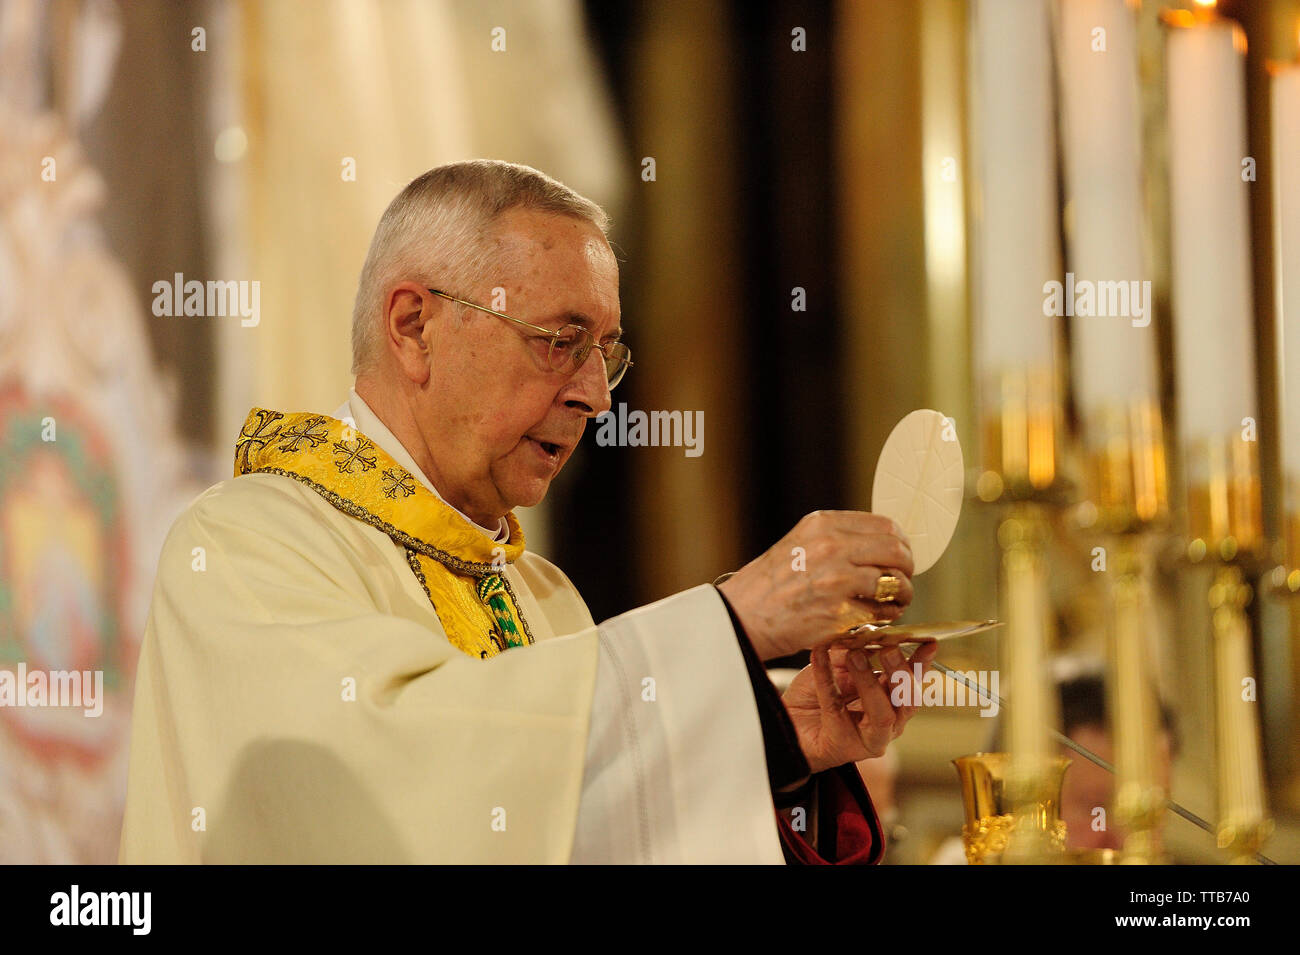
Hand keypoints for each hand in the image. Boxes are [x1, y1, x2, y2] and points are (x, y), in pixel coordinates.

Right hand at [717, 510, 913, 660]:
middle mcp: (831, 547)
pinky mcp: (838, 613)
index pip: (886, 526)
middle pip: (896, 550)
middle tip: (901, 581)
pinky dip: (885, 617)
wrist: (741, 616)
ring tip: (892, 603)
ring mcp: (836, 581)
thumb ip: (837, 538)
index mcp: (822, 525)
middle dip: (907, 568)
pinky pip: (881, 612)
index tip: (900, 556)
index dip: (902, 544)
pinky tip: (876, 618)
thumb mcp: (800, 542)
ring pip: (895, 583)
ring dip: (901, 595)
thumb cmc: (769, 585)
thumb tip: (881, 543)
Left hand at [781, 642, 938, 773]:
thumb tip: (868, 631)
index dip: (921, 663)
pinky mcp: (844, 746)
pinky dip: (826, 680)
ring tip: (854, 656)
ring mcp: (870, 738)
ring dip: (870, 682)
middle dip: (900, 672)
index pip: (912, 682)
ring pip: (883, 714)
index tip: (928, 641)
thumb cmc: (815, 697)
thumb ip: (853, 651)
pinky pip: (836, 711)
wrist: (787, 724)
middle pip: (907, 701)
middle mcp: (889, 723)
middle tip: (887, 648)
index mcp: (891, 702)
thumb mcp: (837, 666)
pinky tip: (818, 656)